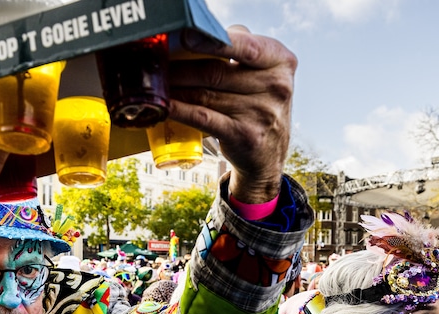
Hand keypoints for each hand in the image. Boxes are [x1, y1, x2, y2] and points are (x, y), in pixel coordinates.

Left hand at [169, 25, 295, 202]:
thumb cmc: (260, 104)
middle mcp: (275, 86)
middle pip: (216, 71)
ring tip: (157, 82)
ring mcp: (261, 113)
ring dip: (177, 88)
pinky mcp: (243, 135)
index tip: (187, 38)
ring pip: (205, 94)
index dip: (213, 42)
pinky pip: (203, 117)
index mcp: (281, 62)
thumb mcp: (264, 72)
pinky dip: (181, 110)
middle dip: (182, 67)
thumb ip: (241, 49)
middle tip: (159, 63)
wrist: (269, 153)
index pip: (245, 46)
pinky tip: (166, 105)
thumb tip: (201, 35)